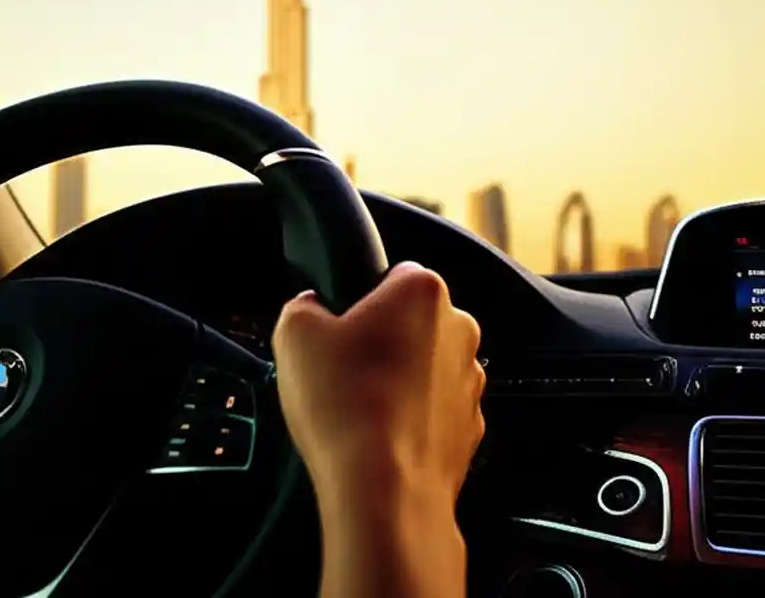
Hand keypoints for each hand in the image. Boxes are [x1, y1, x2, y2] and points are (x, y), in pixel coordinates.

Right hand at [273, 262, 484, 597]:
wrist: (384, 492)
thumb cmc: (346, 408)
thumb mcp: (294, 335)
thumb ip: (301, 305)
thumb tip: (308, 308)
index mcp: (423, 291)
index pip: (393, 273)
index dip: (360, 299)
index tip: (338, 326)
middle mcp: (460, 330)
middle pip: (413, 321)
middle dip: (382, 339)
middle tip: (342, 368)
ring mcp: (470, 381)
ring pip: (426, 366)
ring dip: (398, 380)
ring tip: (358, 408)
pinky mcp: (470, 427)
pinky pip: (435, 411)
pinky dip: (412, 419)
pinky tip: (378, 436)